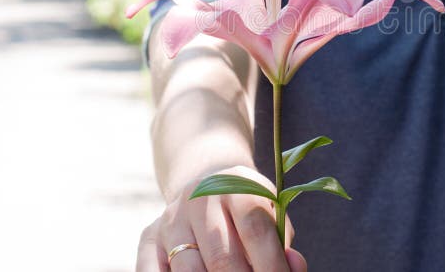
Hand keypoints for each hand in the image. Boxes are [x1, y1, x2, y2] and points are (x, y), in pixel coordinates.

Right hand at [136, 166, 306, 271]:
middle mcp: (199, 199)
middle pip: (222, 257)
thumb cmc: (247, 208)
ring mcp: (171, 219)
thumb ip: (282, 241)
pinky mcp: (149, 238)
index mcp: (237, 186)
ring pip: (189, 271)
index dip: (272, 266)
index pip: (256, 232)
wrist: (205, 183)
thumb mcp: (270, 212)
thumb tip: (295, 267)